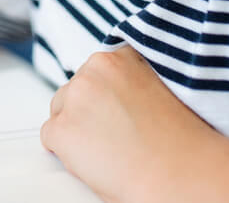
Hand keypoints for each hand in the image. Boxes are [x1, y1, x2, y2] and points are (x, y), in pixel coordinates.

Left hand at [41, 45, 220, 202]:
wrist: (178, 173)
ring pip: (59, 111)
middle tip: (113, 135)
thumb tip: (113, 93)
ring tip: (108, 149)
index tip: (116, 112)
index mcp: (122, 56)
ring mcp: (75, 97)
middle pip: (75, 89)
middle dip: (88, 111)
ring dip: (76, 129)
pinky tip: (94, 160)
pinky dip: (65, 152)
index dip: (105, 95)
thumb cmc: (178, 141)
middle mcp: (95, 69)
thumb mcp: (162, 88)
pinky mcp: (61, 128)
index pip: (97, 71)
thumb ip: (133, 80)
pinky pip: (50, 138)